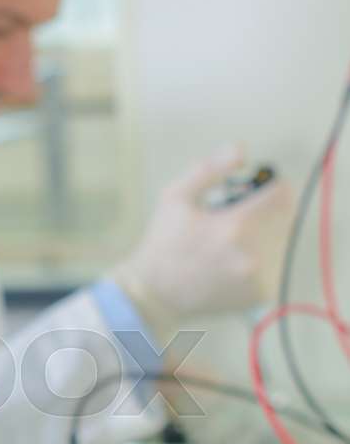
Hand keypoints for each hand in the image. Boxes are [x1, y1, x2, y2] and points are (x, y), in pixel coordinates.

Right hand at [112, 148, 294, 335]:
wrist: (157, 294)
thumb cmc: (164, 242)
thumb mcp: (175, 197)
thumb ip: (209, 169)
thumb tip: (241, 149)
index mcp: (234, 227)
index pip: (282, 193)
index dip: (271, 184)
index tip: (254, 187)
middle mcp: (252, 254)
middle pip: (286, 215)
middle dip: (267, 207)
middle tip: (239, 213)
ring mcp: (259, 277)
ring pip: (283, 238)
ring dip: (267, 231)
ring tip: (233, 238)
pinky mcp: (262, 292)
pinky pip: (278, 261)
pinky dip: (264, 255)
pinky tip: (236, 258)